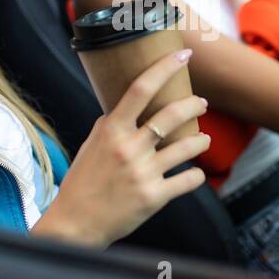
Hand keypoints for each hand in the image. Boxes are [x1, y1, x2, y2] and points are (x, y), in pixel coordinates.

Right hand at [33, 50, 210, 248]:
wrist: (75, 223)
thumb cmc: (82, 182)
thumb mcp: (91, 145)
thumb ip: (111, 125)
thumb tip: (126, 105)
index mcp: (111, 130)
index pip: (140, 89)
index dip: (165, 68)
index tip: (183, 55)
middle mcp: (128, 148)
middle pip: (172, 115)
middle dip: (194, 105)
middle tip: (201, 103)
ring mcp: (143, 173)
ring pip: (187, 147)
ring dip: (201, 140)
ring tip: (203, 139)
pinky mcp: (154, 197)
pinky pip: (188, 180)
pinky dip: (196, 176)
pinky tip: (195, 173)